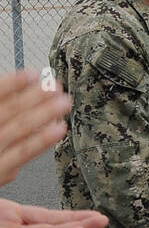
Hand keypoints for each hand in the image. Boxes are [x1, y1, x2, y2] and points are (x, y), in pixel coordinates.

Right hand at [0, 70, 71, 185]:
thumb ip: (3, 106)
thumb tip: (23, 85)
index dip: (10, 84)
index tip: (32, 73)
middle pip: (7, 111)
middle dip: (33, 97)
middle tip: (55, 85)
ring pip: (18, 129)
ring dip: (43, 113)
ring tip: (64, 101)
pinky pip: (22, 154)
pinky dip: (41, 140)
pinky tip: (59, 128)